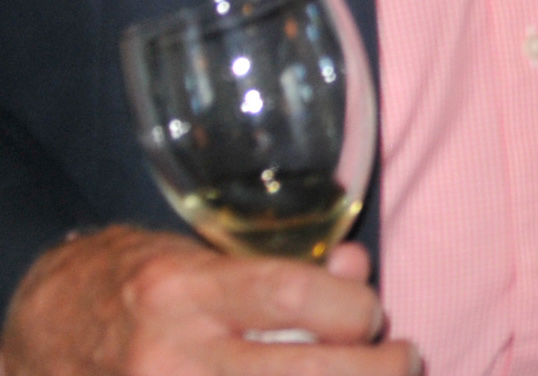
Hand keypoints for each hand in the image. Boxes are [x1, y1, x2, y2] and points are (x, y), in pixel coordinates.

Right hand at [1, 227, 411, 375]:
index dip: (354, 306)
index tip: (371, 313)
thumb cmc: (143, 284)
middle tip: (404, 361)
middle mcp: (171, 355)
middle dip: (372, 370)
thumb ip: (288, 266)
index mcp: (184, 290)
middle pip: (300, 370)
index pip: (293, 295)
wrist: (51, 332)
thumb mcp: (207, 255)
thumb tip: (360, 270)